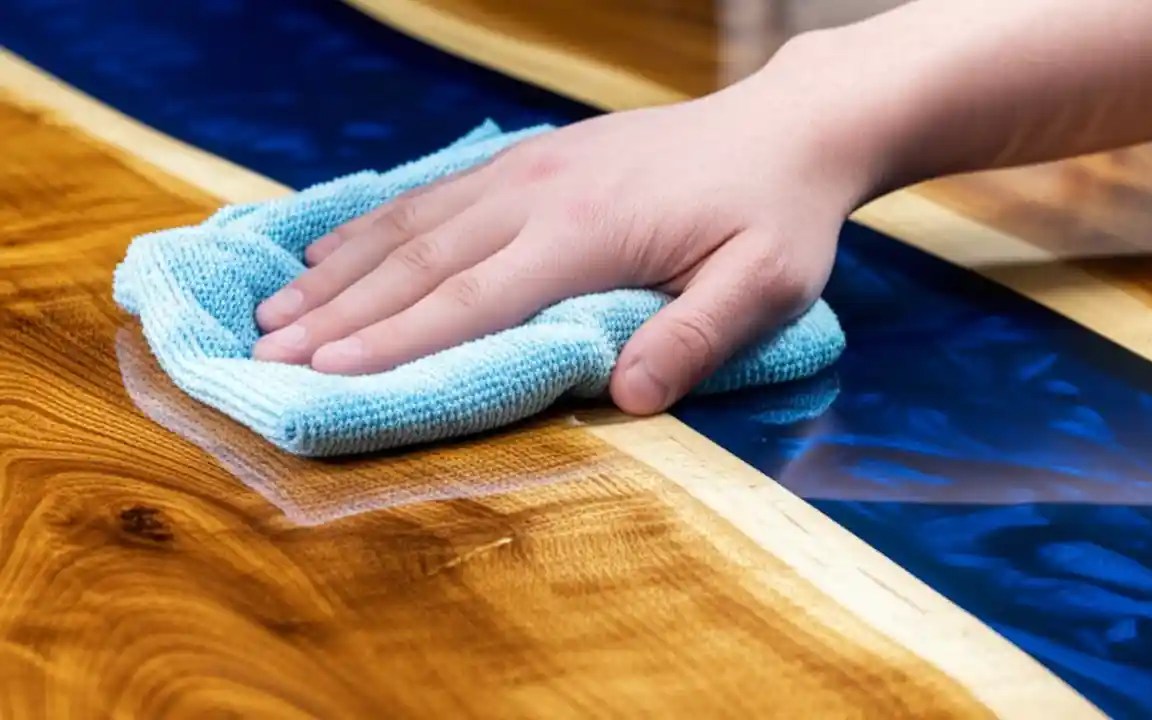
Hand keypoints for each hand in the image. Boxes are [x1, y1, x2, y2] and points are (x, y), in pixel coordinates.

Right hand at [251, 53, 871, 414]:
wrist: (784, 129)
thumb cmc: (777, 219)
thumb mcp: (767, 286)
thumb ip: (696, 338)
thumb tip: (627, 398)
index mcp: (589, 231)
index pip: (474, 295)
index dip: (397, 339)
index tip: (325, 371)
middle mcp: (540, 192)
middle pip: (421, 259)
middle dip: (339, 310)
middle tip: (265, 353)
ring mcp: (529, 167)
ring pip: (413, 221)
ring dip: (340, 267)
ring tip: (275, 308)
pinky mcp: (531, 157)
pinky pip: (434, 193)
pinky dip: (375, 224)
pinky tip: (333, 248)